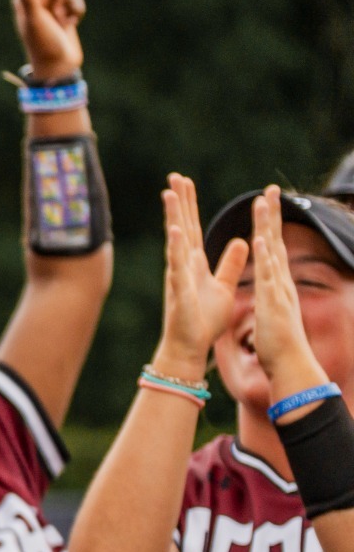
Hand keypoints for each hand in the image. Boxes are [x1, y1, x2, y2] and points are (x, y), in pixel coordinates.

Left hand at [8, 0, 84, 80]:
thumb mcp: (35, 19)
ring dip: (73, 2)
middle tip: (63, 5)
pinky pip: (76, 1)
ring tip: (66, 20)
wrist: (58, 66)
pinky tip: (71, 24)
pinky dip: (77, 10)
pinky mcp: (64, 13)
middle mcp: (36, 0)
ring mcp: (51, 7)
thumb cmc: (43, 43)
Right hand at [153, 173, 245, 379]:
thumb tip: (241, 241)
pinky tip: (176, 231)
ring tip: (169, 195)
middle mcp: (182, 265)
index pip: (193, 228)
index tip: (185, 183)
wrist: (189, 346)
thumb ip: (230, 264)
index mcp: (194, 263)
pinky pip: (177, 266)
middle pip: (182, 226)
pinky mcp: (179, 290)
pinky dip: (176, 248)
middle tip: (174, 176)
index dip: (190, 205)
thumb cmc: (203, 321)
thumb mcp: (224, 287)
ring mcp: (178, 276)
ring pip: (176, 240)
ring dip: (173, 217)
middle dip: (179, 202)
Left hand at [247, 185, 329, 399]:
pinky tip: (263, 238)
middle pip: (277, 241)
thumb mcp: (273, 310)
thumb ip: (272, 295)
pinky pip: (269, 274)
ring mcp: (279, 288)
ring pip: (274, 250)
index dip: (269, 226)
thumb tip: (272, 286)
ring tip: (264, 201)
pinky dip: (267, 256)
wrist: (289, 362)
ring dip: (269, 225)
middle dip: (273, 215)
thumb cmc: (277, 340)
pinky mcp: (273, 300)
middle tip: (270, 189)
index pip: (273, 248)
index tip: (265, 204)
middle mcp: (280, 281)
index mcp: (276, 283)